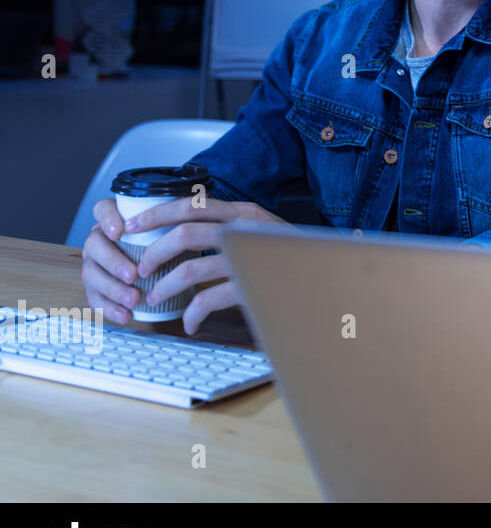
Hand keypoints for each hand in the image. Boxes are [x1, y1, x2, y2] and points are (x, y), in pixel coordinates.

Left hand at [82, 197, 287, 333]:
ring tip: (156, 297)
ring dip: (164, 287)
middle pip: (184, 233)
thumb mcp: (260, 233)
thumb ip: (229, 228)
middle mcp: (246, 231)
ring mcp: (249, 260)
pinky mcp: (251, 288)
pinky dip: (192, 314)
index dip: (155, 215)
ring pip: (190, 269)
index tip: (130, 228)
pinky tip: (190, 322)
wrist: (322, 282)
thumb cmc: (287, 259)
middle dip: (153, 252)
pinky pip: (208, 301)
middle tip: (141, 269)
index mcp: (244, 213)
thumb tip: (182, 232)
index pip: (191, 205)